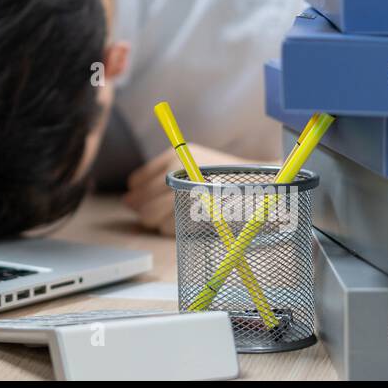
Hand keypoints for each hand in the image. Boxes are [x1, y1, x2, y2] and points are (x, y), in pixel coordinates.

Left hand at [123, 143, 257, 235]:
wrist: (260, 186)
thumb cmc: (220, 178)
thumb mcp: (190, 164)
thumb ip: (160, 178)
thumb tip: (127, 200)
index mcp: (173, 158)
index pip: (137, 181)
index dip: (137, 194)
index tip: (141, 200)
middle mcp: (178, 173)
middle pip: (142, 202)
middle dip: (145, 211)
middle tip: (154, 214)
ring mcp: (187, 194)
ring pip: (154, 217)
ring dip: (160, 221)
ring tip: (176, 216)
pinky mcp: (197, 214)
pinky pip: (171, 228)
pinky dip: (175, 229)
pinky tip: (185, 222)